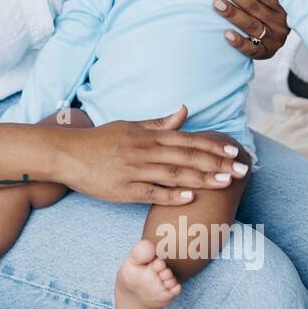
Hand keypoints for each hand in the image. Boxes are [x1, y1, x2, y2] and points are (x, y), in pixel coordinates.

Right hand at [57, 105, 248, 204]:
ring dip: (202, 178)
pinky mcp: (122, 190)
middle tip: (242, 170)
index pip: (187, 140)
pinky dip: (171, 195)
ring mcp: (133, 171)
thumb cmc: (99, 141)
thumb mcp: (129, 126)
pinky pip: (150, 192)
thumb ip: (158, 123)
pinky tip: (190, 197)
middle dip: (216, 163)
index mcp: (147, 136)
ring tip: (225, 182)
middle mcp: (143, 151)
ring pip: (173, 175)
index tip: (235, 151)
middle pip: (186, 158)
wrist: (66, 154)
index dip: (212, 146)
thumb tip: (184, 111)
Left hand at [213, 0, 292, 60]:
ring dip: (233, 14)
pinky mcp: (267, 52)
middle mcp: (282, 21)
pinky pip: (252, 50)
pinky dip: (239, 43)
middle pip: (255, 6)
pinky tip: (225, 34)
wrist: (298, 31)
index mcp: (287, 3)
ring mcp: (275, 38)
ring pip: (252, 25)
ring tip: (215, 2)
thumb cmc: (286, 0)